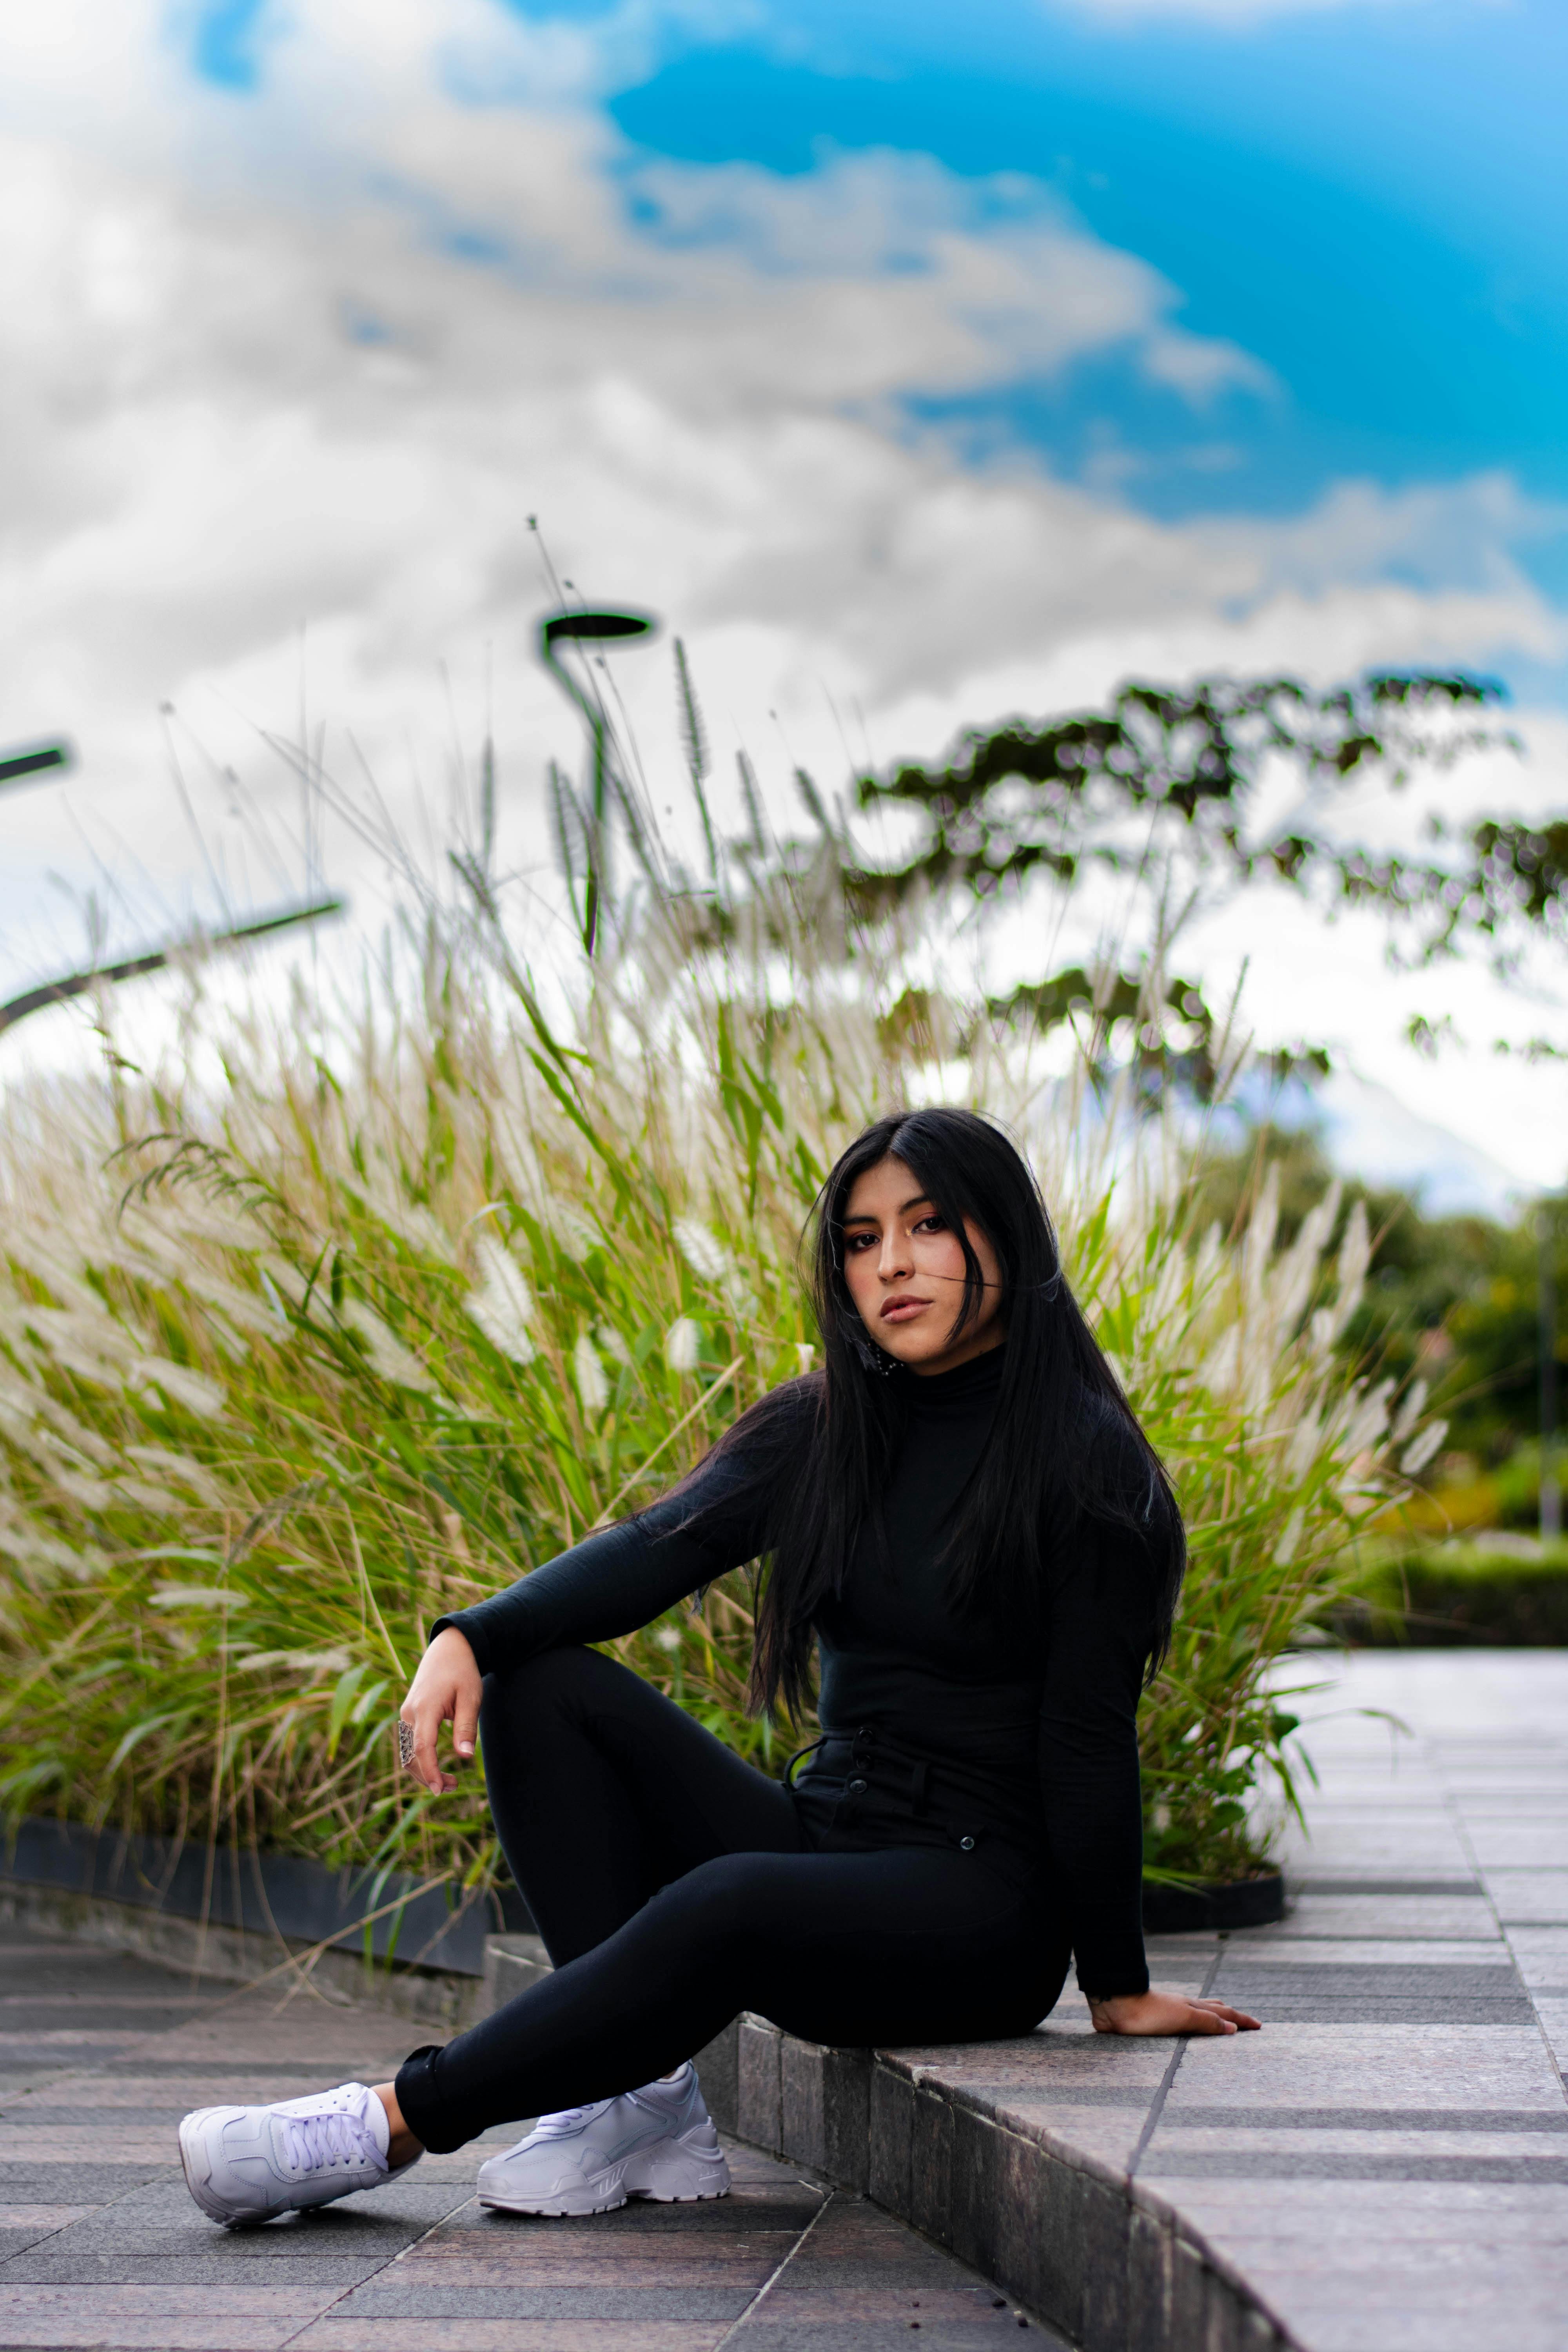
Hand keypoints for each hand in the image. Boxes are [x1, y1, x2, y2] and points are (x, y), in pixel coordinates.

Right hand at [397, 1626, 481, 1794]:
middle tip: (453, 1788)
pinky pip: (409, 1744)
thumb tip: (465, 1756)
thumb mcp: (471, 1698)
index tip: (440, 1789)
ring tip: (449, 1782)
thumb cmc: (462, 1673)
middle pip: (411, 1755)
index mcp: (425, 1707)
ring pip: (407, 1753)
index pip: (422, 1747)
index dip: (430, 1771)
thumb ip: (467, 1727)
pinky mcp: (408, 1715)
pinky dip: (420, 1760)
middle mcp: (409, 1712)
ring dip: (423, 1771)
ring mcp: (406, 1714)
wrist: (448, 1650)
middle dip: (428, 1776)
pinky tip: (437, 1768)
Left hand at [1087, 1989, 1260, 2036]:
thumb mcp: (1184, 2017)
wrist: (1115, 2005)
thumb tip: (1233, 2028)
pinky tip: (1185, 2033)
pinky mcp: (1153, 2025)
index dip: (1242, 2020)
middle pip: (1212, 2010)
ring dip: (1211, 2020)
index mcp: (1193, 2007)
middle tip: (1243, 2022)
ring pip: (1196, 2016)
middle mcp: (1183, 2009)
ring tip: (1219, 2025)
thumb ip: (1207, 2022)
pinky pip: (1180, 2027)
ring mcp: (1168, 2015)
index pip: (1224, 2014)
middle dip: (1230, 2016)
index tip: (1259, 2026)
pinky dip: (1192, 2029)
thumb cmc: (1149, 2012)